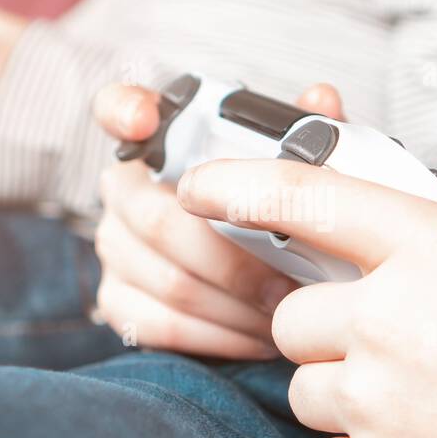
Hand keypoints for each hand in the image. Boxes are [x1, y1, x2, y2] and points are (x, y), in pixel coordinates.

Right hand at [91, 83, 344, 359]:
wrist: (249, 279)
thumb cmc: (270, 213)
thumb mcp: (292, 167)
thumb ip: (306, 131)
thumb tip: (322, 99)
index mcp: (157, 145)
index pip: (117, 109)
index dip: (124, 110)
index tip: (147, 121)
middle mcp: (123, 192)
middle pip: (159, 221)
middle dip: (233, 261)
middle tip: (285, 282)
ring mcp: (114, 248)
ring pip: (169, 281)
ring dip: (236, 305)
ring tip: (286, 315)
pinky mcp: (118, 301)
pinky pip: (163, 325)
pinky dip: (219, 337)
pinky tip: (258, 338)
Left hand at [177, 130, 436, 437]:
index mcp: (434, 248)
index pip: (306, 197)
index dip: (237, 184)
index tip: (196, 189)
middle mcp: (391, 317)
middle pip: (291, 317)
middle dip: (325, 329)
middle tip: (390, 345)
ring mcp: (380, 400)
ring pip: (303, 390)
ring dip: (343, 395)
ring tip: (424, 405)